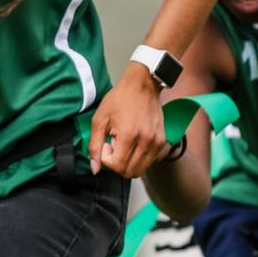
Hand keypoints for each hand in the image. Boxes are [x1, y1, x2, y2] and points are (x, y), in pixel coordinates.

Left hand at [88, 64, 168, 178]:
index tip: (106, 143)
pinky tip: (134, 144)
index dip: (106, 159)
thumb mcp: (100, 119)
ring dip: (128, 161)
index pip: (117, 166)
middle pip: (128, 172)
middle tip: (114, 144)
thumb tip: (95, 168)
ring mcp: (157, 143)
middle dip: (117, 162)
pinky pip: (149, 163)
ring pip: (140, 170)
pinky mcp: (162, 142)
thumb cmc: (120, 98)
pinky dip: (139, 159)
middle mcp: (146, 142)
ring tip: (124, 143)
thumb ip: (95, 145)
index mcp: (129, 135)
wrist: (142, 84)